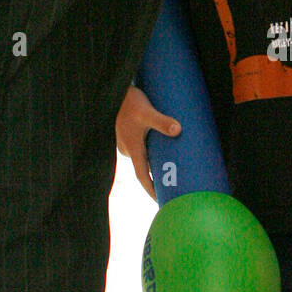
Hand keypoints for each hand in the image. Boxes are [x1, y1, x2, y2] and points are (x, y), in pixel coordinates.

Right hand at [116, 85, 180, 200]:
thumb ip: (161, 121)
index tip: (161, 202)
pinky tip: (162, 147)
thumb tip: (178, 130)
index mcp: (133, 149)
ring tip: (172, 167)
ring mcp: (127, 141)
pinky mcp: (128, 133)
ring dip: (155, 163)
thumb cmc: (128, 101)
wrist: (112, 90)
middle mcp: (128, 149)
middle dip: (157, 178)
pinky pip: (141, 148)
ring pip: (143, 157)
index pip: (143, 176)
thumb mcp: (146, 111)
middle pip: (145, 169)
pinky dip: (151, 151)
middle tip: (174, 186)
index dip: (152, 190)